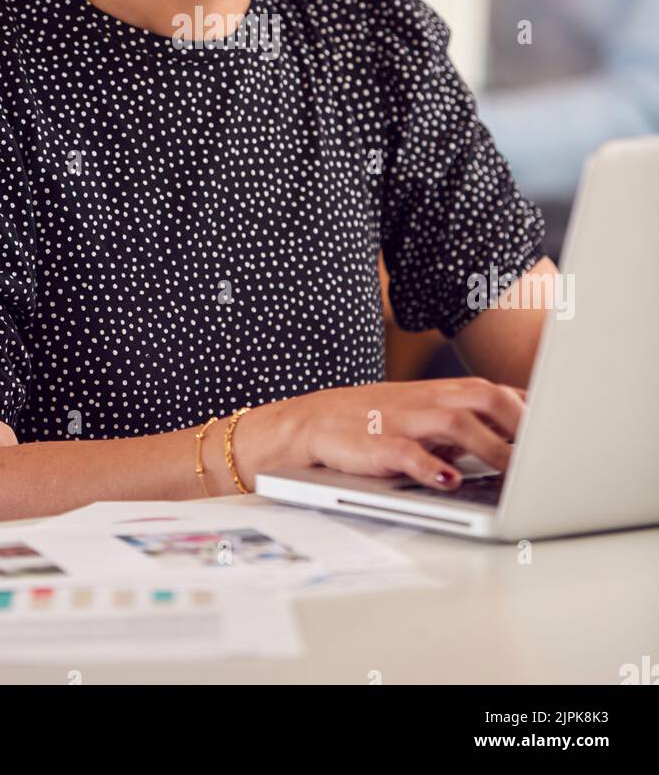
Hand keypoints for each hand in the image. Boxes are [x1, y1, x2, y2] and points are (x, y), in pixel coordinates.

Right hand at [289, 378, 526, 489]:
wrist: (313, 422)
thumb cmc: (378, 422)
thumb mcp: (427, 415)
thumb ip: (468, 423)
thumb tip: (520, 438)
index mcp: (443, 393)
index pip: (497, 391)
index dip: (531, 408)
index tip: (558, 431)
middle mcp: (428, 401)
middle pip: (485, 396)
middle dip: (519, 420)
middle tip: (545, 451)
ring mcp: (404, 420)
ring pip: (454, 422)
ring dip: (488, 446)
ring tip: (512, 471)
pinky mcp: (377, 445)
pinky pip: (407, 453)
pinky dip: (430, 466)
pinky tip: (449, 481)